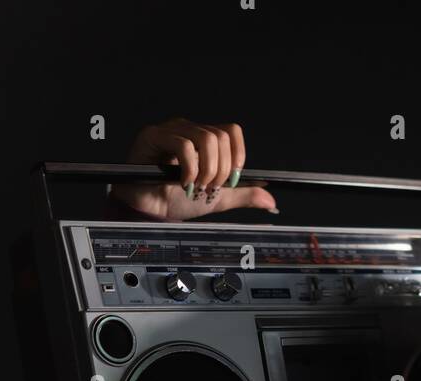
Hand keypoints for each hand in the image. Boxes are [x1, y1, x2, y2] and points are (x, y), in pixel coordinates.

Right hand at [108, 116, 278, 220]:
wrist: (149, 211)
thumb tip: (270, 200)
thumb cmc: (175, 199)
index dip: (237, 155)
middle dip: (220, 169)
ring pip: (206, 138)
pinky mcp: (154, 136)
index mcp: (204, 139)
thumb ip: (242, 196)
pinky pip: (183, 145)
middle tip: (209, 188)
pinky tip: (183, 183)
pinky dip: (190, 169)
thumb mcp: (218, 200)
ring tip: (197, 186)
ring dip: (207, 169)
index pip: (231, 132)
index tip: (232, 179)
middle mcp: (189, 130)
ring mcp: (171, 131)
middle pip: (221, 136)